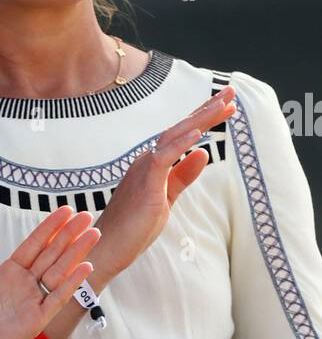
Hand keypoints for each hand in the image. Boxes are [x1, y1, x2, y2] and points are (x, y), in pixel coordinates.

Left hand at [0, 207, 99, 338]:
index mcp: (6, 273)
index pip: (33, 245)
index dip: (49, 228)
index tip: (66, 211)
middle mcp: (22, 285)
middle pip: (51, 254)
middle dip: (69, 235)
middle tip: (87, 216)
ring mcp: (30, 302)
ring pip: (59, 271)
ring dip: (76, 253)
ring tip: (93, 233)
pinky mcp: (35, 320)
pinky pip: (56, 298)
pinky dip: (71, 283)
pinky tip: (85, 266)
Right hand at [94, 87, 236, 281]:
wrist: (108, 247)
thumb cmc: (134, 227)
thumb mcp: (167, 198)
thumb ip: (183, 175)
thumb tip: (204, 153)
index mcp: (153, 164)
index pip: (182, 135)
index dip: (204, 118)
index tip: (227, 104)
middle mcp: (147, 160)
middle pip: (181, 129)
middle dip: (207, 109)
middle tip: (231, 91)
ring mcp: (144, 170)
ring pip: (174, 137)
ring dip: (200, 119)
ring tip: (223, 104)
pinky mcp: (145, 184)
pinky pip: (163, 158)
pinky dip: (180, 143)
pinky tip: (198, 132)